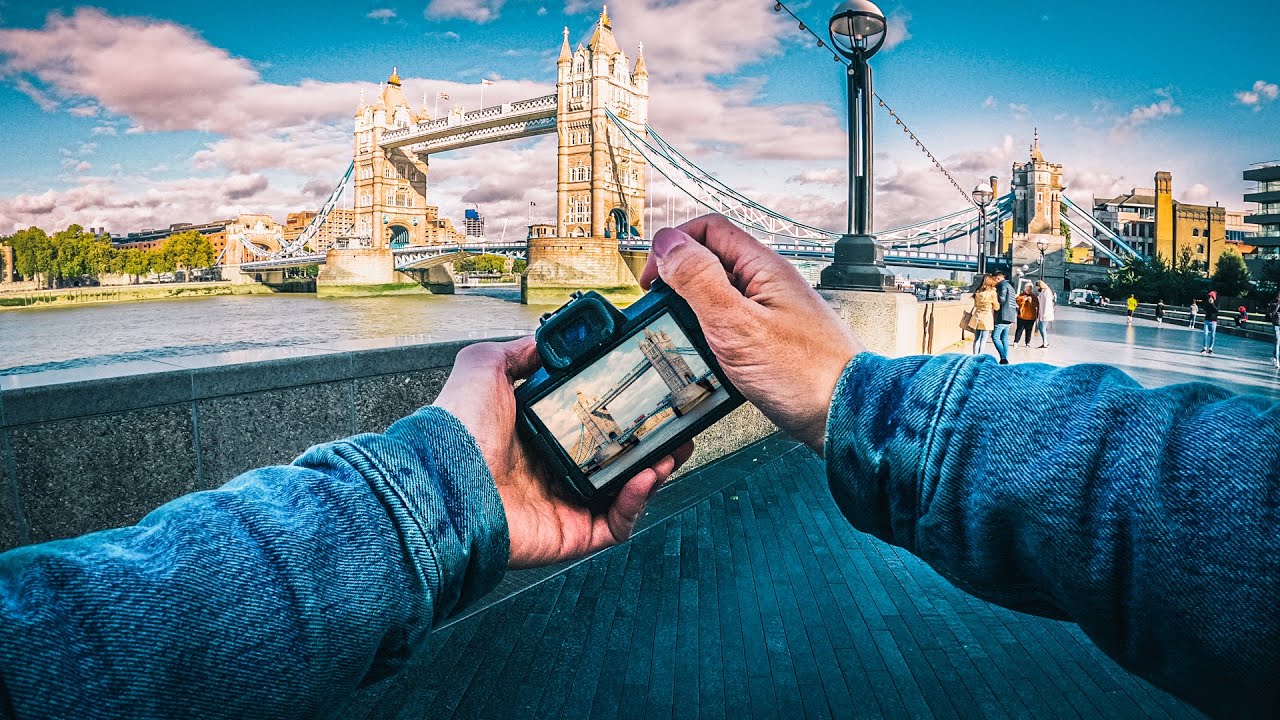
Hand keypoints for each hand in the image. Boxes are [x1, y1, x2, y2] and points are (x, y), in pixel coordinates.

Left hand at [433, 337, 693, 568]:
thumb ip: (520, 352)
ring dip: (655, 471)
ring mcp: (564, 506)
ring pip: (626, 493)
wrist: (444, 480)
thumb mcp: (485, 367)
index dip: (624, 413)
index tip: (649, 396)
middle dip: (653, 443)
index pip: (594, 426)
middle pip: (618, 460)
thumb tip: (546, 340)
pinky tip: (647, 475)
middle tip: (676, 425)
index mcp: (537, 436)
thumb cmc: (457, 429)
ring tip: (671, 448)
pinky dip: (638, 502)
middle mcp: (553, 472)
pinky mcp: (571, 535)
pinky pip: (617, 524)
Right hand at [639, 214, 863, 453]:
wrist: (845, 416)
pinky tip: (707, 358)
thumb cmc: (805, 374)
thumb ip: (700, 281)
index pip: (708, 229)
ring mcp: (771, 311)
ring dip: (694, 312)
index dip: (673, 246)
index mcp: (762, 268)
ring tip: (682, 337)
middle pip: (711, 261)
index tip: (653, 280)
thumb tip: (669, 244)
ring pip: (719, 296)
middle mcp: (768, 283)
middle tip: (662, 312)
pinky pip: (731, 324)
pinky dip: (711, 336)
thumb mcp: (737, 324)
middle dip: (679, 281)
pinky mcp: (771, 339)